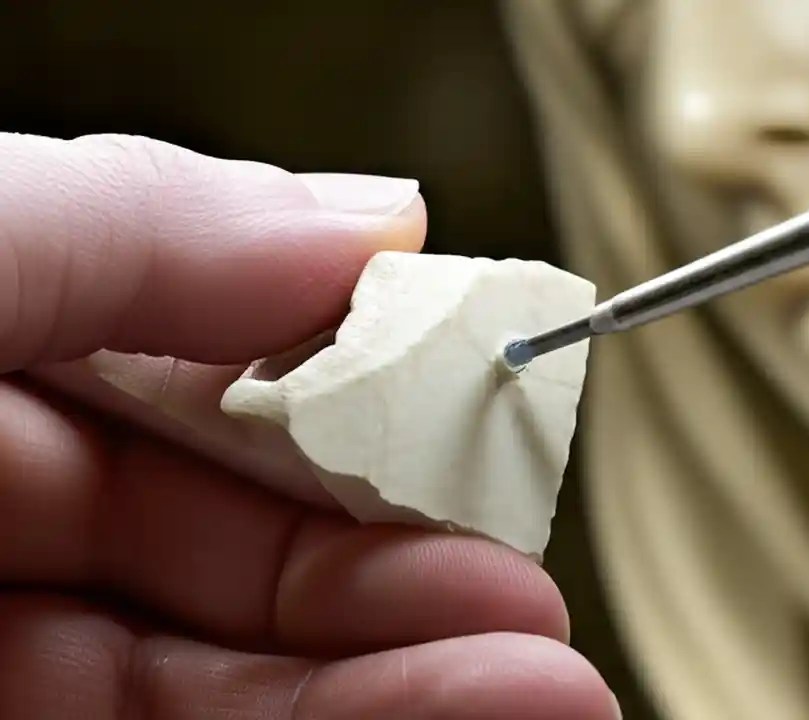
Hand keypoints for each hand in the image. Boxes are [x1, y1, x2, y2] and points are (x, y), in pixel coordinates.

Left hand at [0, 133, 615, 718]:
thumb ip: (134, 226)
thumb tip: (377, 220)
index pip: (169, 355)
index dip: (326, 380)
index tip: (461, 397)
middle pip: (215, 520)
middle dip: (388, 550)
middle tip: (522, 575)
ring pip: (214, 660)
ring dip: (399, 668)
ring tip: (541, 678)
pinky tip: (455, 711)